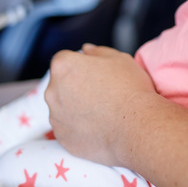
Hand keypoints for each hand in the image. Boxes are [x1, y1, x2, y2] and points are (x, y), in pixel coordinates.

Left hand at [45, 44, 158, 166]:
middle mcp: (52, 90)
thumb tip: (86, 50)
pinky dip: (78, 126)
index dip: (81, 66)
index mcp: (64, 66)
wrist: (135, 126)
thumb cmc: (129, 89)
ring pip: (62, 107)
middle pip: (60, 84)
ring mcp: (55, 116)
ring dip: (75, 106)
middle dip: (75, 86)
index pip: (64, 60)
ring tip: (101, 111)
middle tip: (101, 92)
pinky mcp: (62, 136)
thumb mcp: (119, 58)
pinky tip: (98, 125)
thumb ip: (98, 51)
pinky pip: (67, 128)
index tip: (95, 74)